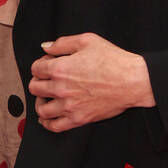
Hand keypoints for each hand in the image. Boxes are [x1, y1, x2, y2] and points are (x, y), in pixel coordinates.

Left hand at [28, 32, 154, 132]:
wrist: (133, 81)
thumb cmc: (114, 60)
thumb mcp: (87, 41)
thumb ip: (62, 43)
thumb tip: (46, 47)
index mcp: (60, 68)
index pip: (36, 69)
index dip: (41, 64)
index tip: (48, 65)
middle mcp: (61, 88)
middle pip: (35, 88)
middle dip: (39, 81)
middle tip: (47, 80)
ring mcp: (69, 106)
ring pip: (41, 109)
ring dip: (40, 102)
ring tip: (46, 98)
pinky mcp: (78, 119)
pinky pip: (54, 126)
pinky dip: (47, 122)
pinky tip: (47, 116)